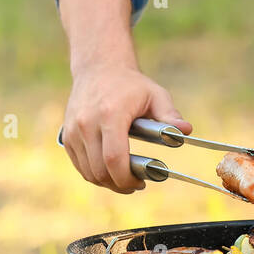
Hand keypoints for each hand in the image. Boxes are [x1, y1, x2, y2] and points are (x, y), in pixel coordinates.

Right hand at [62, 63, 191, 193]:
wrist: (99, 68)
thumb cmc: (131, 84)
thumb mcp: (155, 94)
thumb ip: (169, 115)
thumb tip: (186, 131)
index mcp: (110, 115)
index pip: (114, 158)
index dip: (127, 178)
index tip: (141, 183)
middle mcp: (87, 123)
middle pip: (100, 170)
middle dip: (119, 184)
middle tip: (136, 185)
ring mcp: (73, 130)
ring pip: (88, 172)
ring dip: (107, 182)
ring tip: (124, 180)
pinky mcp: (66, 135)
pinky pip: (80, 166)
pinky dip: (94, 174)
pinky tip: (110, 172)